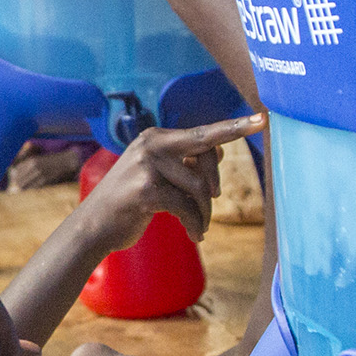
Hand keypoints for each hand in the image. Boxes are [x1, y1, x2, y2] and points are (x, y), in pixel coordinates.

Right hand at [69, 114, 265, 251]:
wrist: (93, 226)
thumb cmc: (130, 201)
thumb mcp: (157, 175)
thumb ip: (184, 160)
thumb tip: (218, 148)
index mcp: (156, 138)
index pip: (203, 133)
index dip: (234, 128)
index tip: (262, 120)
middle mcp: (151, 145)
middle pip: (206, 158)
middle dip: (214, 186)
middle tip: (211, 205)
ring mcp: (147, 166)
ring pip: (199, 188)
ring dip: (204, 213)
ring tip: (199, 227)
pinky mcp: (146, 189)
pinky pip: (187, 208)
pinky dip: (195, 224)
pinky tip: (194, 235)